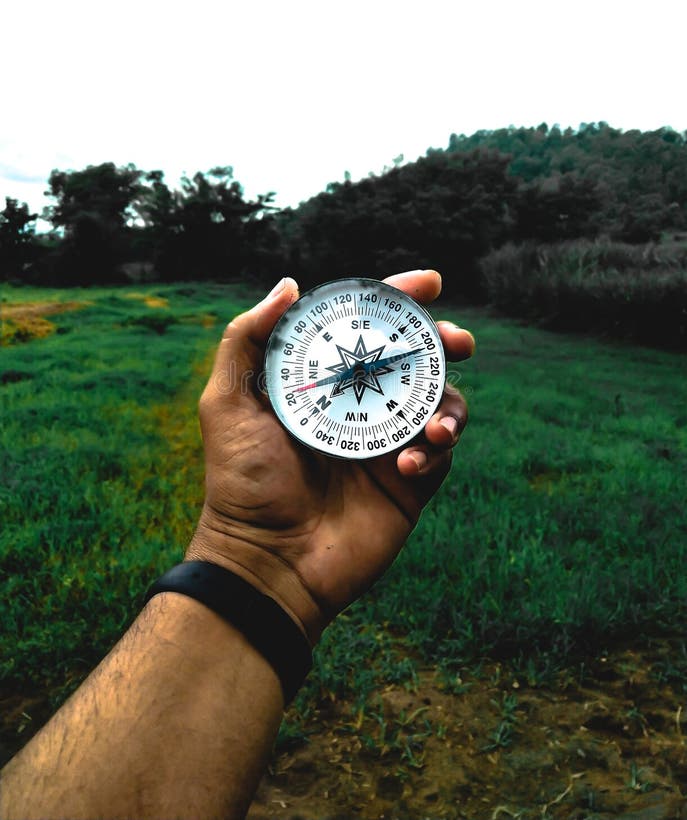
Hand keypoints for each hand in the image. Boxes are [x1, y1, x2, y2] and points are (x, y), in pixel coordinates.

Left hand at [186, 270, 473, 643]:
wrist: (268, 563)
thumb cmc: (242, 482)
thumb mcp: (228, 403)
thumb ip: (247, 340)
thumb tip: (288, 285)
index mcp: (323, 384)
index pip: (365, 329)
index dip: (398, 300)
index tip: (429, 283)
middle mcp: (359, 407)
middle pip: (415, 361)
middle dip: (443, 343)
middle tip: (456, 342)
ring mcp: (386, 445)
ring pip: (440, 403)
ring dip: (449, 404)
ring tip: (433, 428)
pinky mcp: (410, 484)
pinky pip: (441, 455)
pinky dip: (436, 452)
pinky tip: (408, 467)